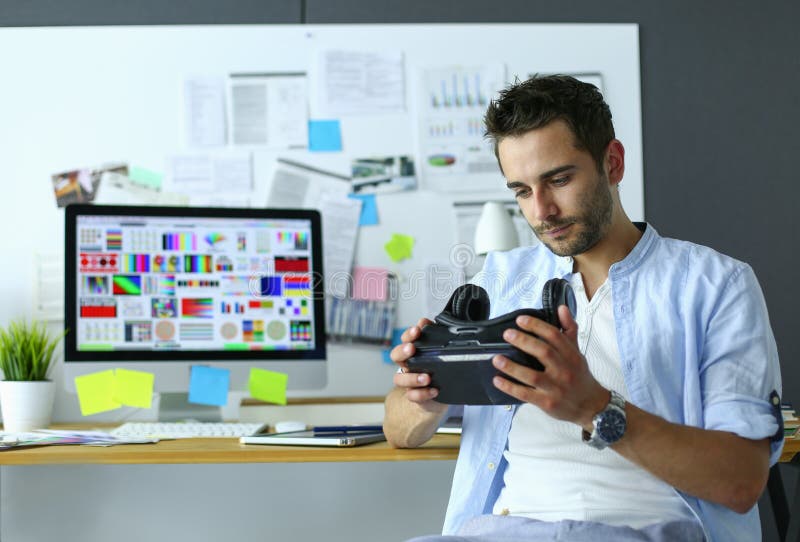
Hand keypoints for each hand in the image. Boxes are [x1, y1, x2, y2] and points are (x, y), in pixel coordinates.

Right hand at [390, 317, 441, 404]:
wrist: (438, 396)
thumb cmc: (437, 371)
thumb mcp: (438, 353)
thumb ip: (433, 336)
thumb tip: (425, 321)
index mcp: (413, 353)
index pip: (405, 340)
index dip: (409, 334)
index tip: (417, 329)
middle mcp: (407, 366)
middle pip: (396, 356)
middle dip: (402, 351)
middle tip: (412, 348)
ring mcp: (409, 382)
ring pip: (399, 378)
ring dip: (412, 377)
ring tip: (427, 377)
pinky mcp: (414, 396)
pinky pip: (412, 396)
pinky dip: (422, 394)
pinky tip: (434, 390)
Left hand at [492, 305, 608, 429]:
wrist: (591, 406)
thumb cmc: (580, 376)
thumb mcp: (577, 352)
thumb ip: (569, 330)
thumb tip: (562, 308)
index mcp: (572, 356)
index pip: (555, 336)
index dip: (537, 326)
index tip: (520, 320)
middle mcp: (564, 371)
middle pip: (544, 352)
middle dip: (524, 341)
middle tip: (507, 334)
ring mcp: (556, 388)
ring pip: (532, 375)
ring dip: (512, 367)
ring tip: (496, 359)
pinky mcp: (547, 403)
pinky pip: (526, 394)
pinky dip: (510, 388)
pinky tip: (498, 380)